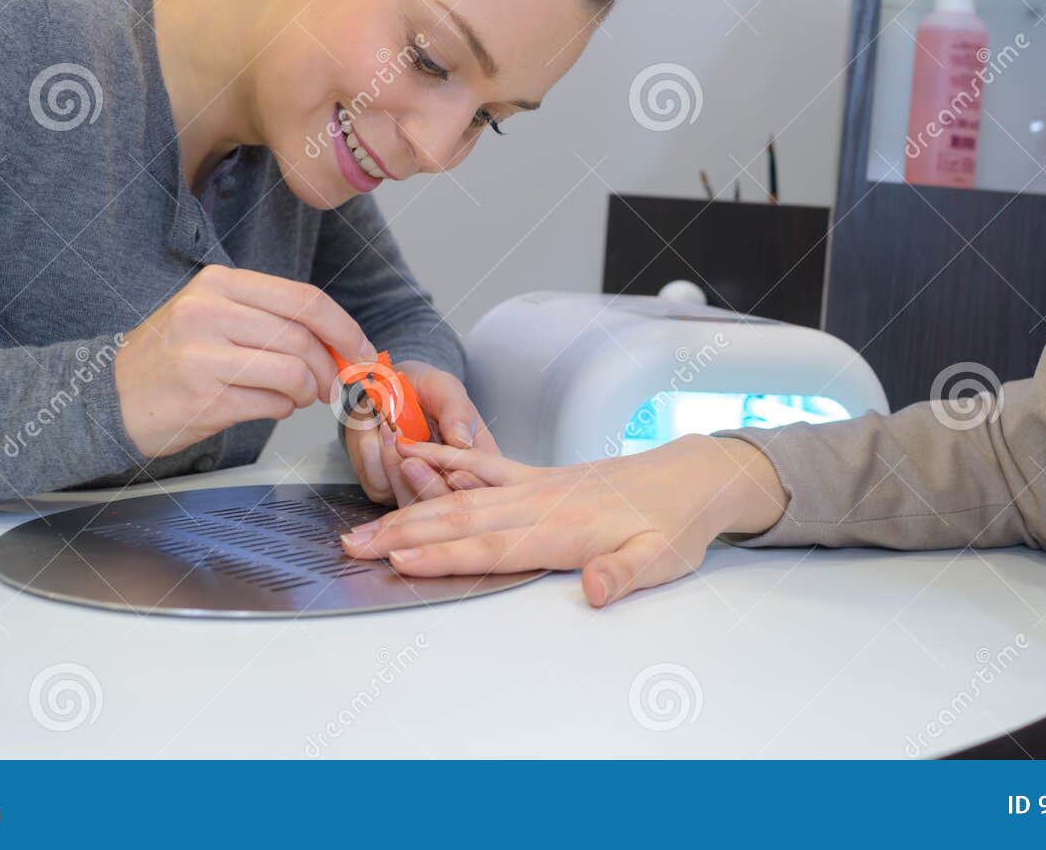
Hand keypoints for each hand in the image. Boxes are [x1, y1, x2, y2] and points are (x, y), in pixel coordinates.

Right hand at [113, 264, 372, 457]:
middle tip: (332, 384)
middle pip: (303, 336)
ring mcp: (204, 355)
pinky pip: (273, 404)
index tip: (361, 349)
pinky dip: (283, 409)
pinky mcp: (205, 398)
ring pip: (294, 371)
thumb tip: (339, 341)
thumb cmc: (171, 358)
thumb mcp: (213, 316)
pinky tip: (268, 406)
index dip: (343, 326)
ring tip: (296, 396)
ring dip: (308, 391)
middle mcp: (209, 312)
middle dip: (331, 365)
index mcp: (219, 283)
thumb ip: (271, 319)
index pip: (303, 298)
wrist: (110, 398)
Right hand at [339, 434, 787, 605]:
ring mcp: (534, 485)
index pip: (492, 546)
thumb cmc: (676, 523)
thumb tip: (594, 591)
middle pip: (460, 519)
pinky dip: (444, 460)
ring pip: (460, 495)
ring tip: (367, 522)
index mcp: (564, 529)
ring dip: (410, 509)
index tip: (399, 560)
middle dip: (404, 533)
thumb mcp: (664, 559)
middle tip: (354, 545)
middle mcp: (540, 502)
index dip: (443, 555)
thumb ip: (625, 574)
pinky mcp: (536, 476)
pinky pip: (481, 466)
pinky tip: (412, 455)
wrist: (691, 477)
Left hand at [344, 360, 498, 506]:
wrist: (388, 385)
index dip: (472, 487)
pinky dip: (375, 457)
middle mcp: (448, 483)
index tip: (454, 474)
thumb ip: (457, 413)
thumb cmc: (426, 390)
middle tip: (412, 458)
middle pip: (446, 505)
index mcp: (478, 463)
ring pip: (409, 501)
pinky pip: (381, 487)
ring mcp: (416, 490)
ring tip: (390, 430)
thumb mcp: (447, 390)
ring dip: (395, 466)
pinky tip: (377, 433)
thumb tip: (462, 440)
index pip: (484, 486)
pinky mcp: (386, 489)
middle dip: (428, 485)